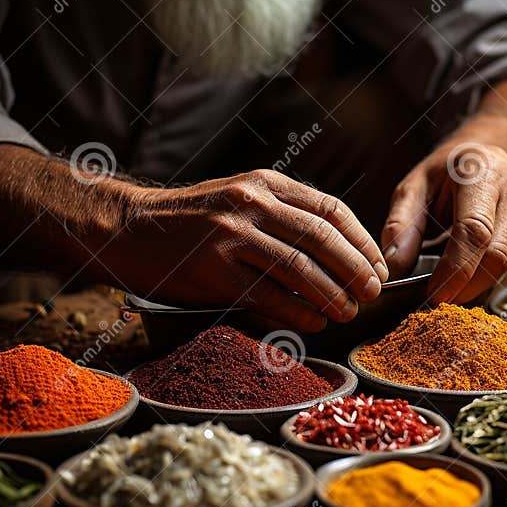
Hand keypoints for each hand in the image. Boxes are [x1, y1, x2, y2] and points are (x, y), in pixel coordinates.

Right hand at [110, 170, 387, 331]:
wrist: (128, 230)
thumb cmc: (191, 222)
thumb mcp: (240, 200)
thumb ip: (284, 219)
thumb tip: (339, 259)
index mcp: (266, 184)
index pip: (330, 209)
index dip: (361, 240)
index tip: (379, 265)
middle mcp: (252, 204)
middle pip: (322, 237)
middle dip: (356, 269)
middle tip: (374, 292)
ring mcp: (232, 235)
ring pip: (300, 268)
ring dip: (333, 294)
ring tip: (349, 311)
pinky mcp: (214, 269)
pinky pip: (268, 295)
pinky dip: (298, 312)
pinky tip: (314, 322)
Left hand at [382, 143, 506, 303]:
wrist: (484, 158)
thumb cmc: (445, 174)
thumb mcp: (414, 188)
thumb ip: (401, 226)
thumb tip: (395, 268)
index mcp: (481, 172)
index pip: (475, 230)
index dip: (455, 269)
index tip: (434, 295)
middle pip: (497, 255)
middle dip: (465, 286)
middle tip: (437, 299)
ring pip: (506, 265)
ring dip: (474, 283)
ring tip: (448, 279)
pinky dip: (485, 275)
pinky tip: (468, 267)